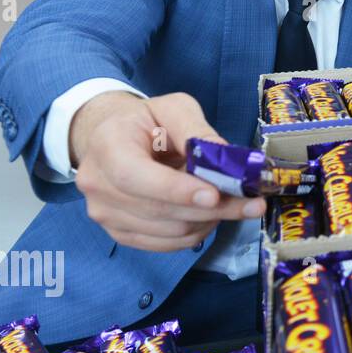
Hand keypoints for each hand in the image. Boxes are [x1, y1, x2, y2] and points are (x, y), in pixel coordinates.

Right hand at [70, 91, 265, 251]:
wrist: (112, 139)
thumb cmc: (147, 121)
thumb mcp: (172, 108)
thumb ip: (196, 129)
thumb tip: (226, 158)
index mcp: (107, 147)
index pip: (136, 177)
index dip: (176, 190)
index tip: (215, 195)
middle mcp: (98, 186)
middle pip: (160, 210)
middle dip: (212, 209)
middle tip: (253, 203)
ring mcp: (106, 215)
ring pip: (169, 231)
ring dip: (209, 220)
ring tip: (233, 202)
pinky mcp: (120, 234)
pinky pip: (167, 244)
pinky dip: (196, 232)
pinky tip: (211, 214)